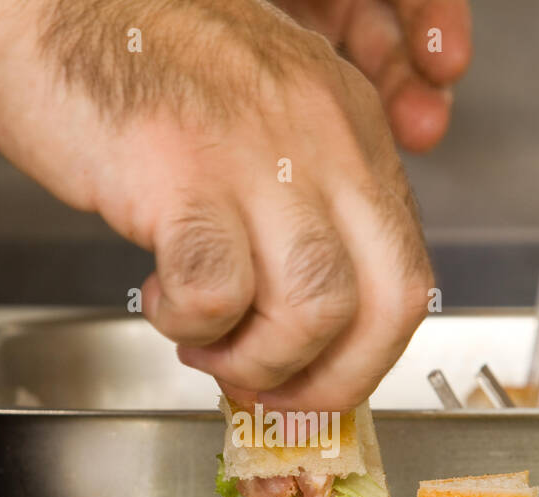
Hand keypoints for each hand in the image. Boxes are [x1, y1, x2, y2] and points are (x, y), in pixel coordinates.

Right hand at [0, 0, 436, 410]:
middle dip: (335, 377)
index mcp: (348, 126)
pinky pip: (217, 293)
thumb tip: (304, 315)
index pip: (405, 270)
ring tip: (208, 345)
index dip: (364, 350)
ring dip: (261, 358)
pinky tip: (160, 298)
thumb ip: (294, 201)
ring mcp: (255, 152)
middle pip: (389, 299)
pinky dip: (190, 323)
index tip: (316, 375)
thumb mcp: (255, 119)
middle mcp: (321, 136)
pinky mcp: (180, 171)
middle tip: (277, 394)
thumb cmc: (133, 59)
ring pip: (316, 308)